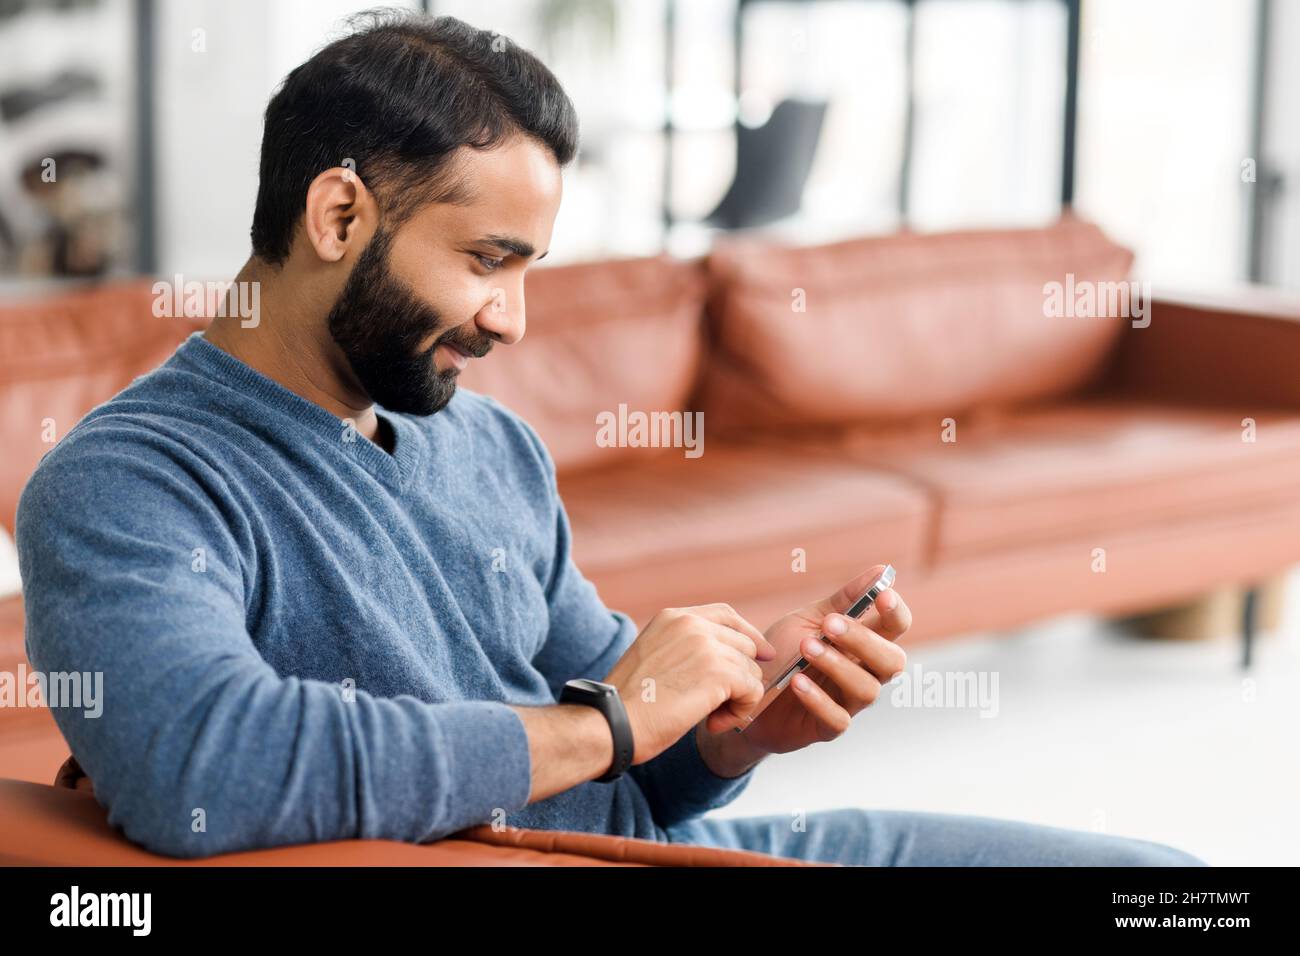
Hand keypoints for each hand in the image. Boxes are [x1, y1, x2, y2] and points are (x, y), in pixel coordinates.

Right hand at [602, 604, 776, 764]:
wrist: (613, 721)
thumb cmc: (629, 702)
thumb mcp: (654, 657)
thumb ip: (685, 649)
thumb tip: (726, 659)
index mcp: (673, 617)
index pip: (726, 614)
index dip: (748, 634)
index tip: (761, 654)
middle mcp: (691, 624)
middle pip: (744, 645)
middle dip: (740, 676)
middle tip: (717, 706)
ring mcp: (706, 645)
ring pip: (751, 670)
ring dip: (738, 699)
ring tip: (711, 718)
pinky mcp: (718, 672)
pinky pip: (753, 690)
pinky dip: (741, 711)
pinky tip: (714, 724)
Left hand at [734, 565, 910, 755]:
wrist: (745, 692)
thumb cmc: (783, 653)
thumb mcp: (807, 620)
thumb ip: (843, 600)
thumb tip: (881, 570)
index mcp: (864, 643)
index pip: (896, 627)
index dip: (896, 612)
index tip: (883, 594)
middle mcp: (865, 673)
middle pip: (891, 661)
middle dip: (864, 640)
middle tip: (830, 624)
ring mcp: (848, 702)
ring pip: (867, 689)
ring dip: (837, 665)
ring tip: (806, 648)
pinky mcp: (827, 728)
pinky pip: (837, 719)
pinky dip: (818, 699)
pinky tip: (797, 682)